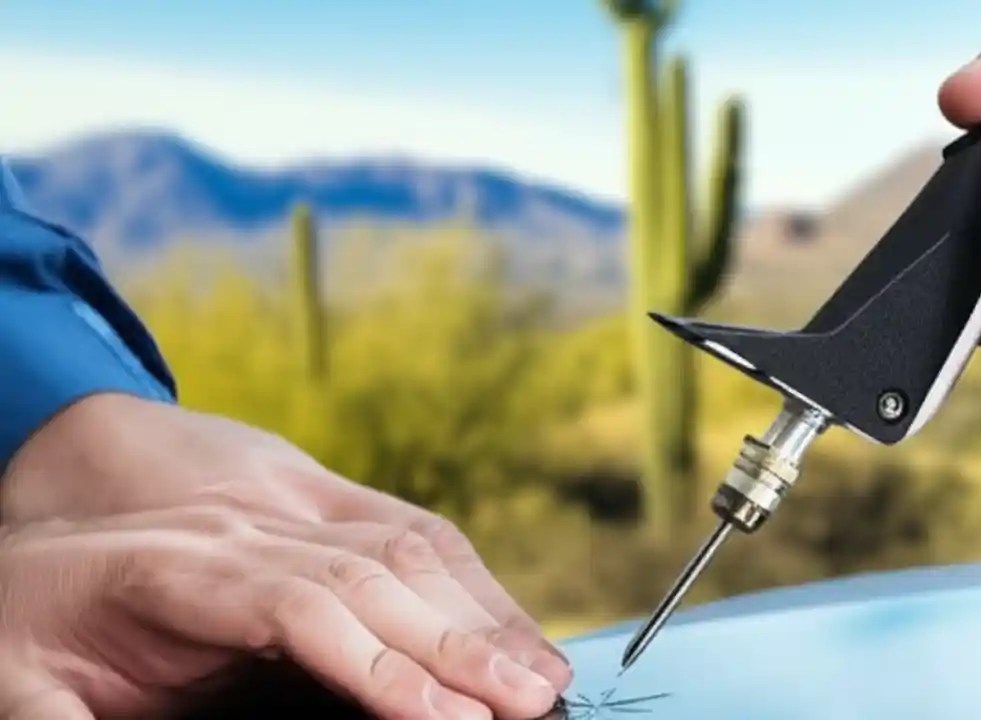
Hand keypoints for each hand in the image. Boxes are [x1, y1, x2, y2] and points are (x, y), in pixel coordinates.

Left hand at [0, 508, 561, 719]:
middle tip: (530, 701)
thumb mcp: (19, 673)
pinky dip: (474, 577)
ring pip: (413, 544)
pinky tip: (509, 618)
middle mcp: (258, 522)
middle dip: (463, 643)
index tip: (448, 719)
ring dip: (485, 607)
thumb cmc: (41, 597)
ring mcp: (300, 500)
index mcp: (184, 564)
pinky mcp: (327, 495)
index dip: (380, 667)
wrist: (57, 464)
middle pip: (381, 574)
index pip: (306, 609)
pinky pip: (416, 528)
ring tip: (543, 670)